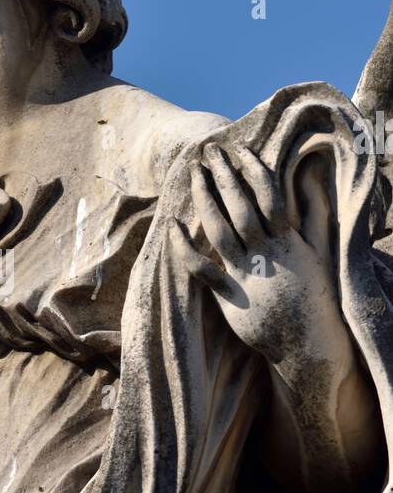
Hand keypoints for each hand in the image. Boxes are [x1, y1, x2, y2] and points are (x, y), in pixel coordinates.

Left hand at [173, 142, 348, 369]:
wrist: (306, 342)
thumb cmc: (313, 294)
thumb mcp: (318, 251)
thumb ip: (315, 214)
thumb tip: (310, 179)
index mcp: (288, 241)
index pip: (269, 197)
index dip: (253, 171)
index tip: (239, 150)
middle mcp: (266, 256)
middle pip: (240, 208)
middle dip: (224, 177)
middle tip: (209, 152)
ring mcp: (247, 276)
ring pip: (220, 232)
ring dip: (205, 202)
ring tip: (195, 176)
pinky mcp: (230, 298)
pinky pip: (202, 271)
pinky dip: (185, 250)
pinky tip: (173, 227)